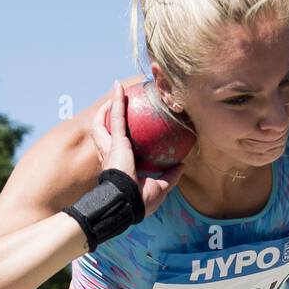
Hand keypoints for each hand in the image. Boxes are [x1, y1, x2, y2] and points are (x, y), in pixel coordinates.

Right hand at [92, 80, 184, 218]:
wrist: (128, 202)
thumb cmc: (141, 200)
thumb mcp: (160, 188)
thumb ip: (170, 175)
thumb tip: (182, 165)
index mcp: (121, 167)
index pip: (120, 150)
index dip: (122, 141)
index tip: (132, 132)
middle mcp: (112, 155)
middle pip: (106, 134)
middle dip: (109, 121)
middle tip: (119, 109)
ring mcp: (110, 146)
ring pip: (105, 121)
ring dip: (110, 106)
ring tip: (118, 92)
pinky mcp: (115, 139)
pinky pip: (117, 114)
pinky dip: (118, 99)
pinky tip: (119, 85)